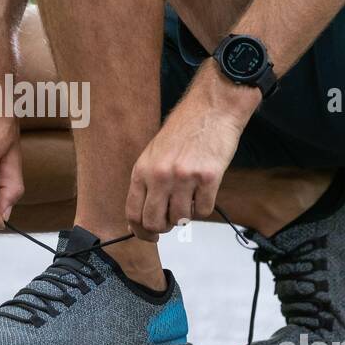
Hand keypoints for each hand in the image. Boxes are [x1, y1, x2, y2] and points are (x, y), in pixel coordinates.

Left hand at [127, 67, 257, 239]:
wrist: (211, 109)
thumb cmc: (184, 129)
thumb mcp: (154, 153)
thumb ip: (148, 182)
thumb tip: (146, 214)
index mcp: (142, 169)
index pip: (133, 212)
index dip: (140, 230)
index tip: (149, 235)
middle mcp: (160, 175)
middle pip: (154, 222)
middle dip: (162, 229)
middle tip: (170, 224)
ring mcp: (184, 178)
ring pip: (180, 220)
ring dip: (185, 217)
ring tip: (189, 201)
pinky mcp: (208, 178)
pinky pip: (204, 211)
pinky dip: (204, 208)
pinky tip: (204, 193)